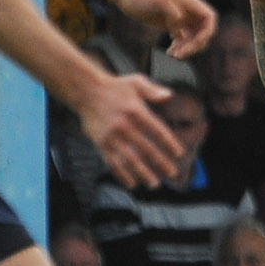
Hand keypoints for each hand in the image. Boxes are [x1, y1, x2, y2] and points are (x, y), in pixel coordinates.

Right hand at [74, 70, 181, 189]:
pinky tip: (131, 183)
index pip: (157, 130)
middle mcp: (124, 125)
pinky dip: (122, 175)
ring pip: (129, 159)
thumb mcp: (135, 82)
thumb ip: (153, 90)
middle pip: (145, 148)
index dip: (169, 143)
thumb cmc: (114, 87)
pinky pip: (112, 162)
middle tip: (172, 173)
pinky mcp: (100, 143)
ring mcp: (111, 136)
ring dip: (143, 173)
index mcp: (136, 110)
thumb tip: (169, 96)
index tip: (178, 154)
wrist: (86, 91)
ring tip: (154, 183)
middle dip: (160, 162)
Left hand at [118, 0, 215, 59]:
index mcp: (188, 1)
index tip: (196, 43)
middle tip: (181, 54)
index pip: (209, 18)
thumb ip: (171, 11)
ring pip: (193, 36)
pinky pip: (183, 37)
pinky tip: (170, 52)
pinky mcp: (170, 22)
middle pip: (202, 30)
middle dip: (195, 44)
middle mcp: (187, 9)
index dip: (207, 32)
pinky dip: (180, 46)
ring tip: (173, 55)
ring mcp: (179, 16)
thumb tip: (180, 25)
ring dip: (188, 48)